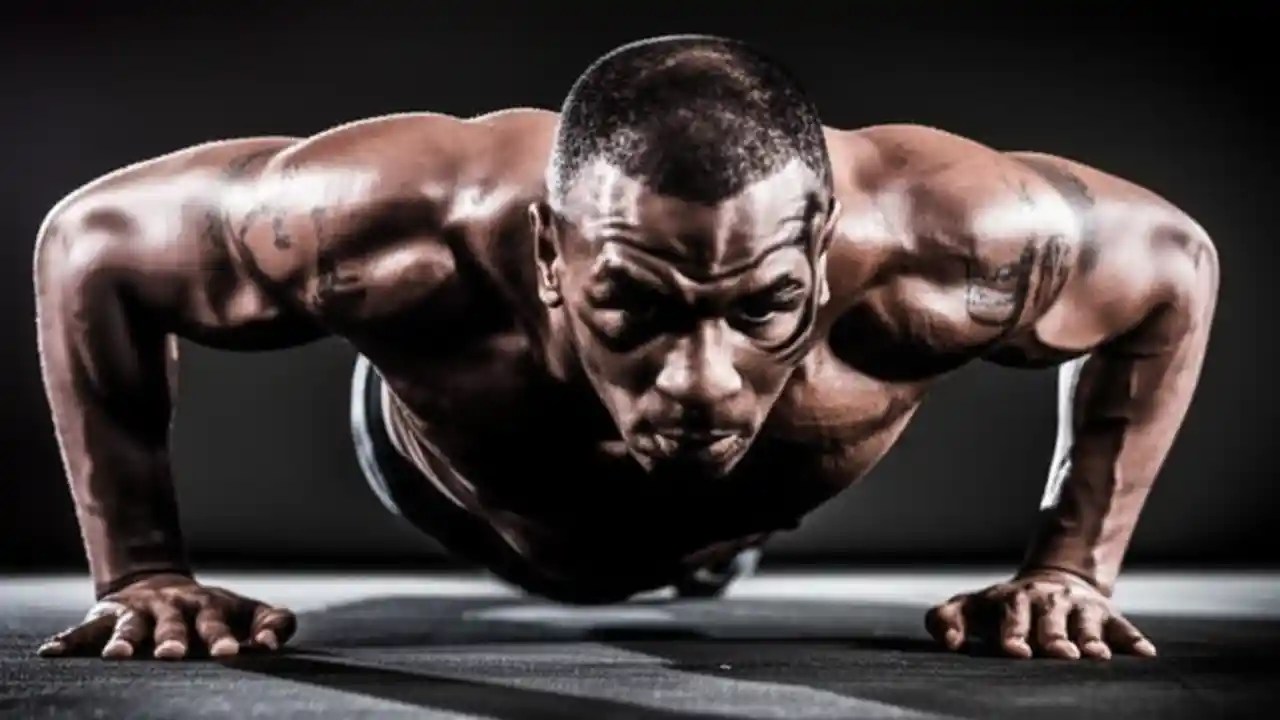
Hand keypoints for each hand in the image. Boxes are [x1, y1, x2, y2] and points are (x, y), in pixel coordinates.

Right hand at [36, 573, 295, 660]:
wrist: (156, 584)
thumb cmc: (210, 612)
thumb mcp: (245, 612)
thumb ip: (273, 623)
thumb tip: (275, 640)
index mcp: (209, 608)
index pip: (224, 621)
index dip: (231, 635)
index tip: (250, 649)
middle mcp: (173, 608)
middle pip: (176, 624)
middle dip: (176, 639)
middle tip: (175, 655)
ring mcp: (138, 612)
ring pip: (130, 626)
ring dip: (124, 639)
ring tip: (118, 656)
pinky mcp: (105, 617)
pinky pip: (83, 631)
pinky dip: (68, 642)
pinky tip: (52, 652)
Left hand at [924, 568, 1155, 659]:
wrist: (1050, 582)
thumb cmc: (1003, 609)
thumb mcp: (972, 608)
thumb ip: (946, 619)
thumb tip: (949, 643)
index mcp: (1013, 601)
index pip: (1011, 615)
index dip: (1013, 632)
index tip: (1014, 650)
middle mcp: (1048, 602)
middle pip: (1051, 620)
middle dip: (1055, 636)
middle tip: (1060, 653)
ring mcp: (1079, 608)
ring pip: (1088, 623)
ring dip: (1092, 638)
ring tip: (1097, 655)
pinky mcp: (1108, 615)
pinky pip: (1123, 627)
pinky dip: (1133, 640)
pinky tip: (1144, 654)